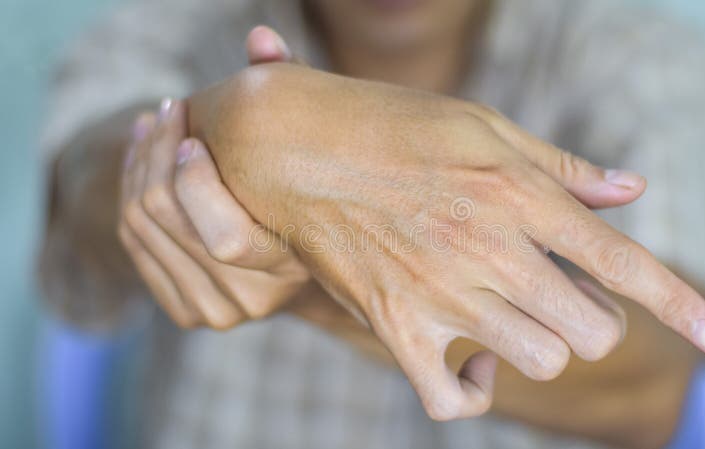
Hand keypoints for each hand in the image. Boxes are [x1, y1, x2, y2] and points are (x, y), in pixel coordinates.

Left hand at [118, 26, 309, 328]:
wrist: (307, 270)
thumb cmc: (310, 195)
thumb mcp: (308, 148)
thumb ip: (292, 91)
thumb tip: (259, 39)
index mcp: (292, 267)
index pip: (225, 238)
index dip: (195, 182)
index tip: (194, 134)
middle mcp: (251, 300)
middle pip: (168, 219)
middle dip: (158, 153)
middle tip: (167, 110)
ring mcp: (215, 312)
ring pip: (141, 226)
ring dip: (137, 166)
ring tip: (151, 126)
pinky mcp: (187, 312)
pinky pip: (133, 243)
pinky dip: (129, 193)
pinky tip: (143, 158)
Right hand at [187, 62, 704, 418]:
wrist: (289, 145)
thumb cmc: (388, 126)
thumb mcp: (482, 126)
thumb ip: (561, 167)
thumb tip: (632, 191)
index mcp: (519, 194)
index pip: (623, 261)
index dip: (679, 302)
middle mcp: (490, 249)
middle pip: (590, 330)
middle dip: (589, 321)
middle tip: (560, 298)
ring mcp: (441, 294)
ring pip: (538, 362)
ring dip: (535, 347)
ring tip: (507, 318)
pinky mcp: (394, 327)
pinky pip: (454, 400)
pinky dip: (471, 393)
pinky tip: (470, 363)